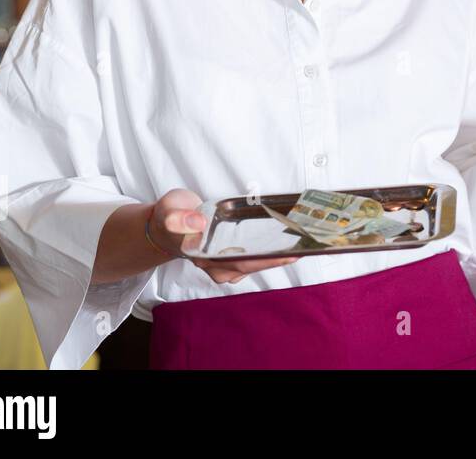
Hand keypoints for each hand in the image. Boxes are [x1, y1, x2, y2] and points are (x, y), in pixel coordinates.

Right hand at [151, 188, 300, 283]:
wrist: (167, 221)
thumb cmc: (170, 215)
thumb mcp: (170, 209)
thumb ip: (178, 217)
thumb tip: (198, 223)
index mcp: (204, 256)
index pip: (242, 263)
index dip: (267, 260)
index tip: (291, 254)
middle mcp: (216, 265)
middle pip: (255, 265)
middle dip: (281, 257)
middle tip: (307, 245)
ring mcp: (224, 263)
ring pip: (257, 263)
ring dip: (279, 255)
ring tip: (303, 243)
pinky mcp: (230, 256)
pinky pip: (255, 256)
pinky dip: (271, 250)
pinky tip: (287, 240)